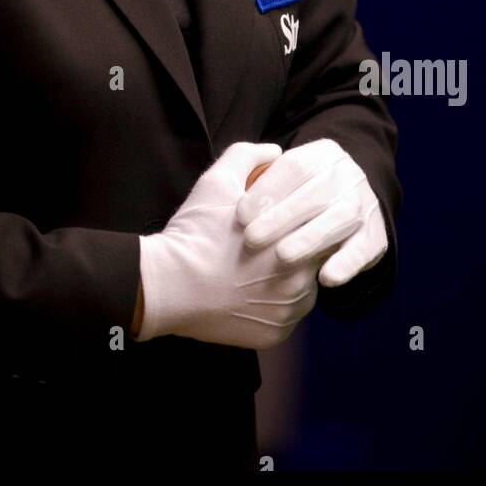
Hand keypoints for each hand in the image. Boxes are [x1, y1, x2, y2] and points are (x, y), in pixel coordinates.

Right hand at [135, 141, 321, 350]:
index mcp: (293, 237)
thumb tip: (275, 151)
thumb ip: (249, 157)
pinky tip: (249, 293)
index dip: (300, 220)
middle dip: (298, 249)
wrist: (166, 286)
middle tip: (267, 246)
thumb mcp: (217, 182)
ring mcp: (289, 311)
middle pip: (314, 259)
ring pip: (303, 290)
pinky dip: (275, 306)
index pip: (319, 225)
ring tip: (256, 270)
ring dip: (289, 279)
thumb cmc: (193, 233)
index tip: (281, 221)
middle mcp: (300, 278)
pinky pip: (287, 316)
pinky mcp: (276, 334)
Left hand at [239, 138, 387, 287]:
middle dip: (281, 217)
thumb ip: (256, 161)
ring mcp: (365, 205)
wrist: (343, 207)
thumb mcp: (277, 170)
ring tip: (282, 257)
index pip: (295, 165)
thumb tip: (257, 162)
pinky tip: (325, 278)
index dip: (267, 189)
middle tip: (251, 239)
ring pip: (342, 218)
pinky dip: (346, 263)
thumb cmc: (294, 193)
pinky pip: (363, 249)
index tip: (240, 214)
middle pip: (317, 192)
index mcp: (323, 154)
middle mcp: (348, 175)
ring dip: (310, 239)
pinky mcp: (376, 237)